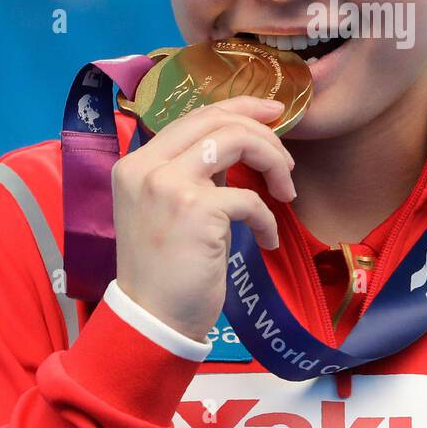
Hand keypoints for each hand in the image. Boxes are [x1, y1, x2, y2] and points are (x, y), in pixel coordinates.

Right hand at [110, 95, 296, 342]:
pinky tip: (267, 241)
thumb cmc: (167, 268)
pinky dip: (267, 219)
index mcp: (138, 161)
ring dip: (273, 163)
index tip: (273, 112)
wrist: (152, 320)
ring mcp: (168, 185)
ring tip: (286, 192)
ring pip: (237, 141)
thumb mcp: (173, 208)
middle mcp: (147, 166)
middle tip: (288, 161)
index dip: (240, 106)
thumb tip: (242, 142)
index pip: (195, 115)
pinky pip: (250, 199)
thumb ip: (197, 172)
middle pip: (218, 120)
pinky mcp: (196, 211)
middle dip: (264, 133)